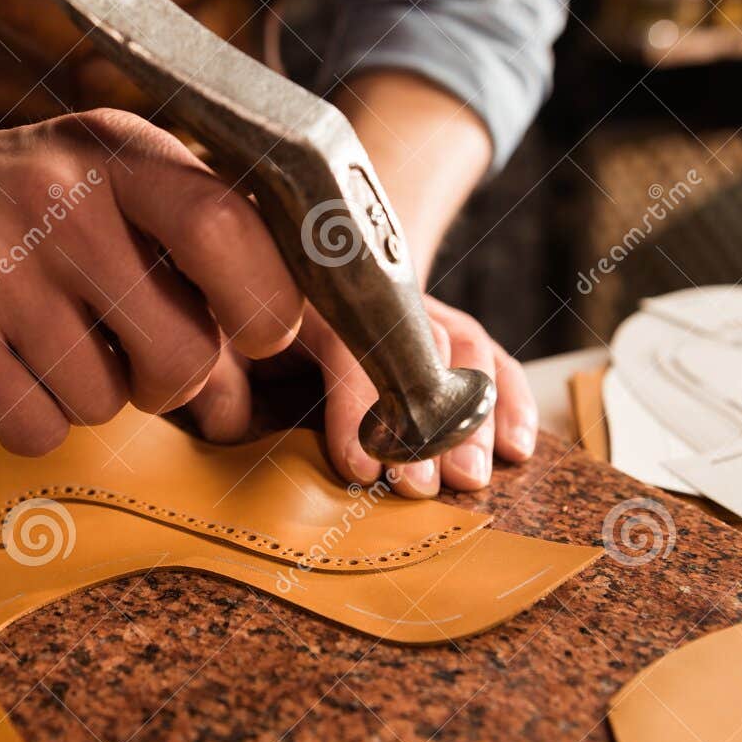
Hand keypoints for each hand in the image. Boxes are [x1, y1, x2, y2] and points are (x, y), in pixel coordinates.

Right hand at [0, 109, 304, 453]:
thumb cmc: (10, 204)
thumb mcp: (98, 175)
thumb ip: (192, 238)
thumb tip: (280, 355)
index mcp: (113, 150)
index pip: (226, 227)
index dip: (266, 303)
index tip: (258, 335)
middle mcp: (55, 198)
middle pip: (183, 354)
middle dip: (175, 383)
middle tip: (136, 357)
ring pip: (108, 402)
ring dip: (90, 393)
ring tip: (38, 334)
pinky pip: (40, 430)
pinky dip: (32, 417)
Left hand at [187, 293, 537, 496]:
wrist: (296, 253)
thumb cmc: (248, 316)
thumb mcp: (222, 336)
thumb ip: (222, 374)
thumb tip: (226, 420)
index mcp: (311, 293)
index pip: (344, 343)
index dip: (355, 404)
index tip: (360, 464)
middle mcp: (374, 294)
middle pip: (415, 347)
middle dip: (424, 422)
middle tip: (424, 487)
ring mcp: (417, 306)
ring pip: (462, 349)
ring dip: (472, 417)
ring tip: (472, 476)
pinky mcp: (448, 325)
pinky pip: (491, 354)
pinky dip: (510, 398)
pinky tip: (520, 446)